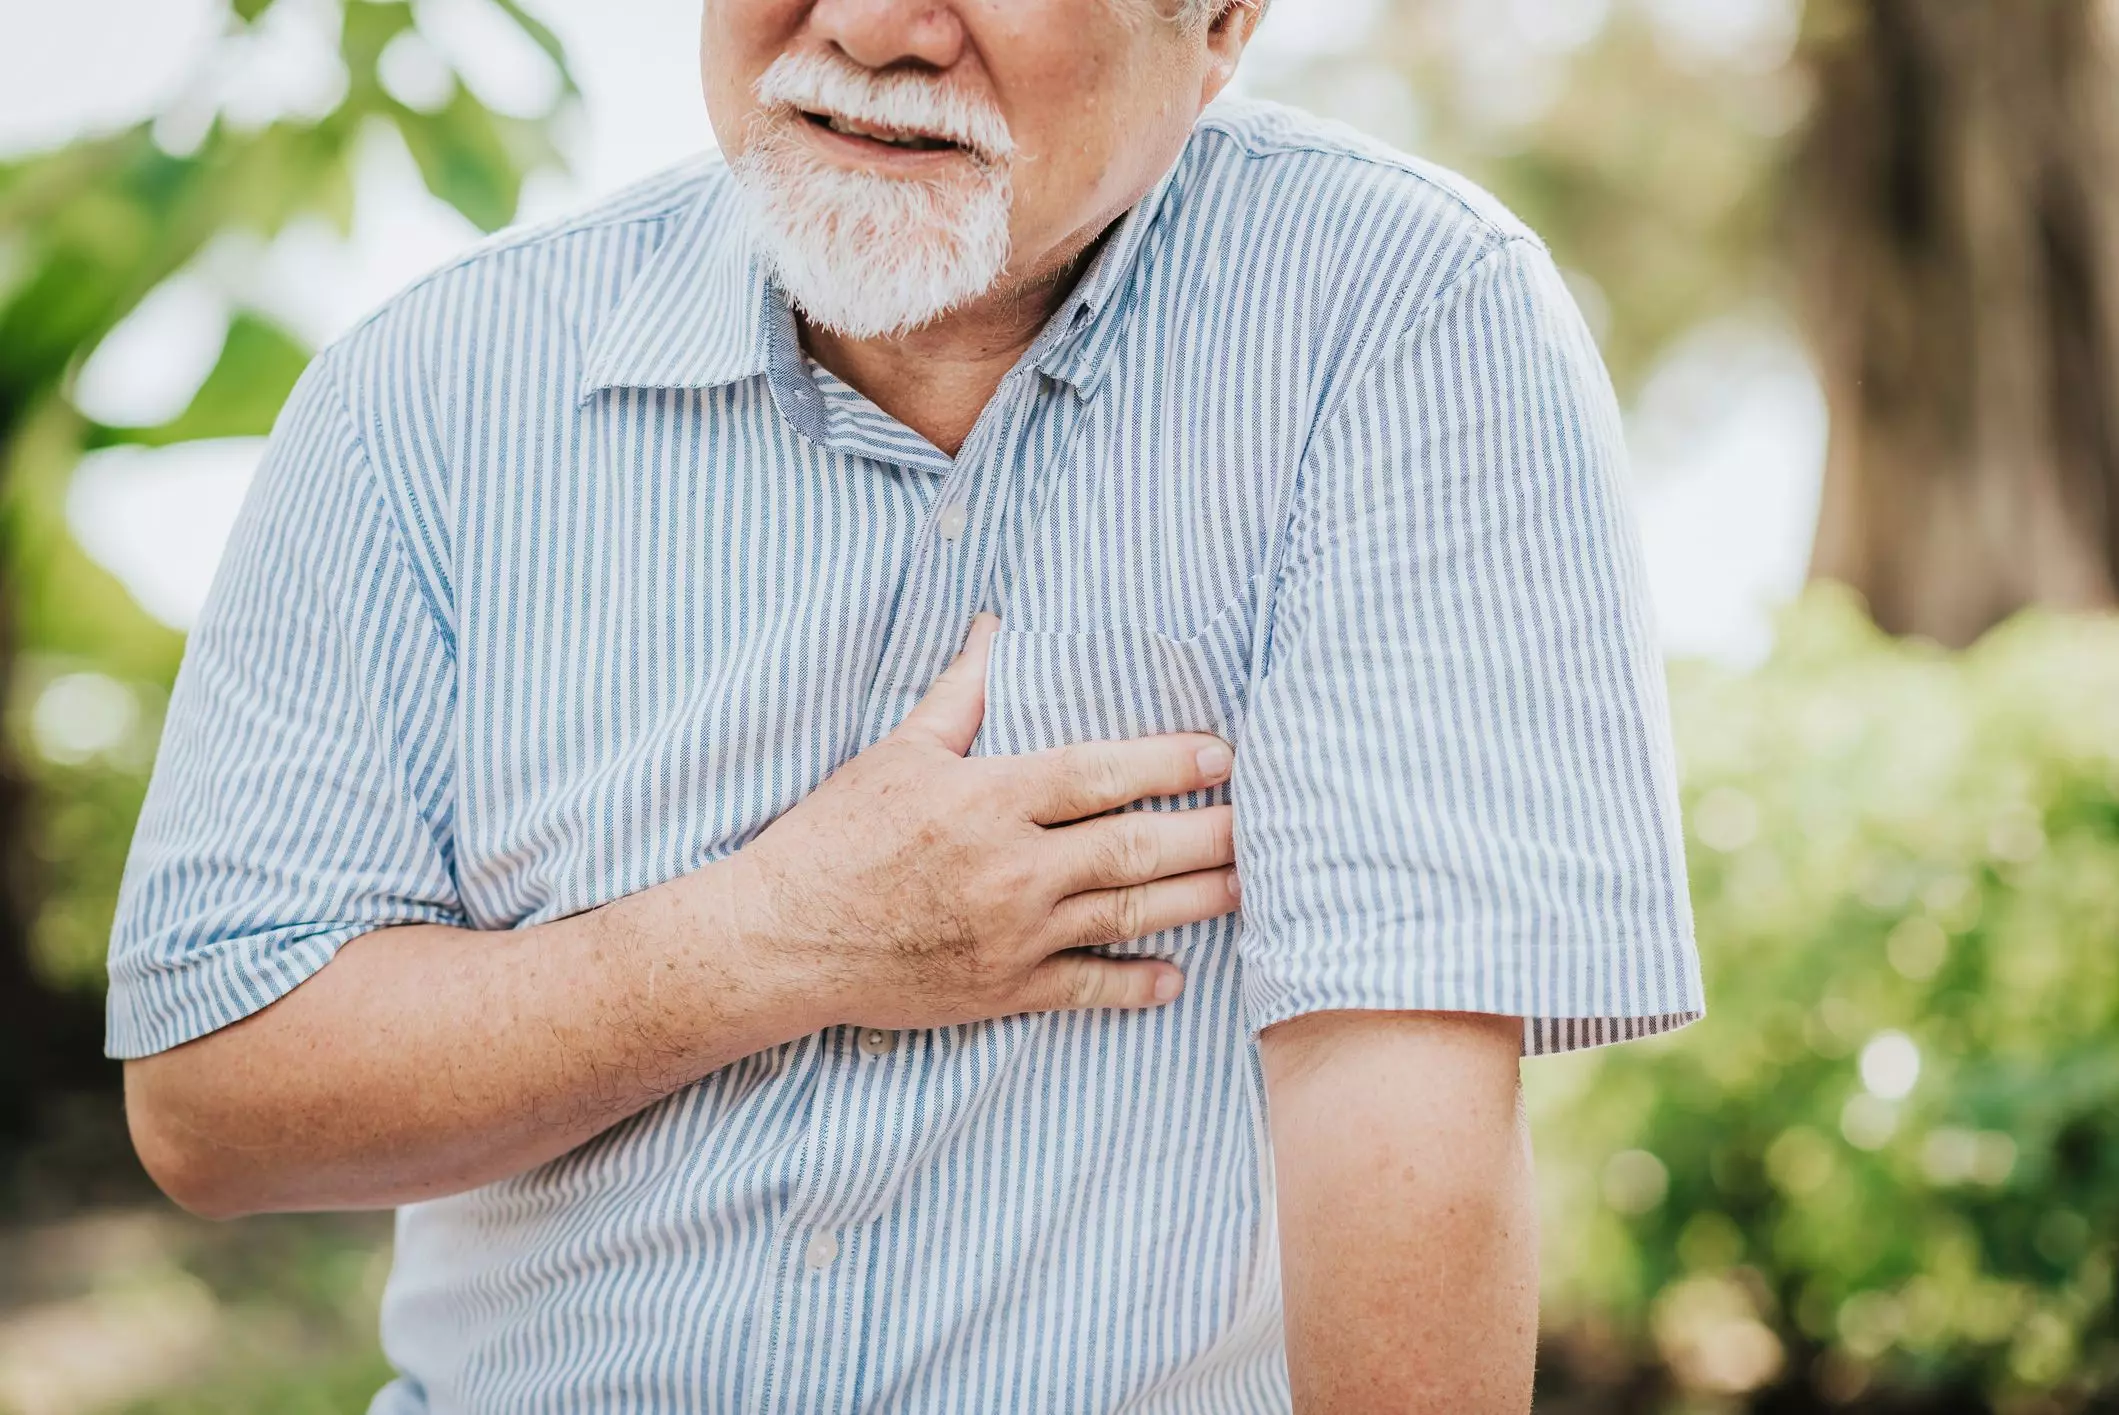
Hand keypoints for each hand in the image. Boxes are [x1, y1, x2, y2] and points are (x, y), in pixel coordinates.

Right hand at [724, 612, 1239, 1031]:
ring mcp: (1012, 937)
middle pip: (1131, 847)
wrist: (783, 939)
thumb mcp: (896, 753)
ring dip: (1194, 900)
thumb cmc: (835, 837)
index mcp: (986, 800)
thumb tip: (995, 625)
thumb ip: (961, 694)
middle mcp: (1010, 869)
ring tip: (1246, 885)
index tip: (1220, 753)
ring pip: (1125, 916)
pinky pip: (1086, 990)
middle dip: (1206, 833)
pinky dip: (1134, 986)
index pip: (1097, 774)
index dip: (1166, 762)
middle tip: (1261, 820)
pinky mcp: (1002, 992)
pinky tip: (1175, 977)